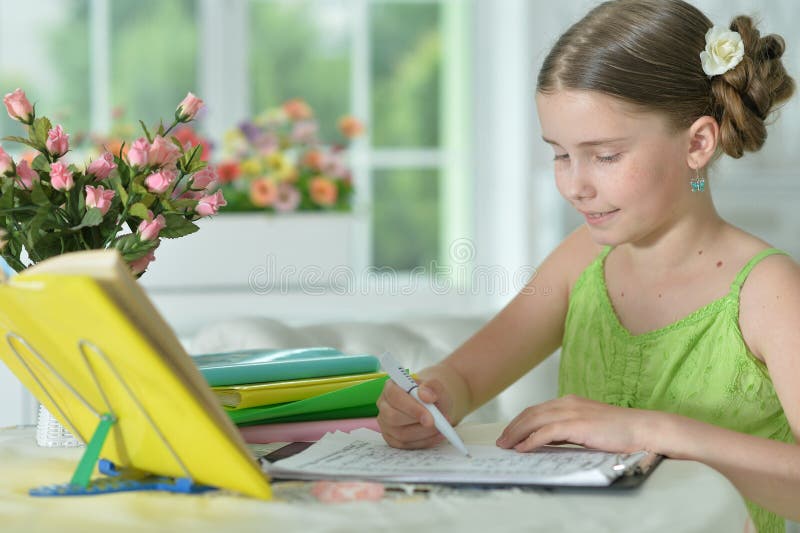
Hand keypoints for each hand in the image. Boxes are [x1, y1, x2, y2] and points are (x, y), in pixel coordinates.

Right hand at [376, 378, 451, 449]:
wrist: (433, 405)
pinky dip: (424, 442)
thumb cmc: (431, 395)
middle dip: (417, 422)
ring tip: (439, 427)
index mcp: (391, 387)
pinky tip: (436, 435)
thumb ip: (433, 386)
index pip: (394, 396)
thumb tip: (425, 395)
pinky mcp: (392, 438)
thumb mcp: (437, 387)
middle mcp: (384, 405)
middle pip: (392, 417)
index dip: (411, 408)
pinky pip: (405, 445)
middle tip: (436, 423)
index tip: (430, 416)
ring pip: (400, 434)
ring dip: (423, 433)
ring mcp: (386, 423)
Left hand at [495, 394, 656, 453]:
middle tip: (502, 441)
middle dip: (513, 427)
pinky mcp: (577, 425)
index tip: (510, 433)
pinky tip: (523, 449)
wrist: (642, 429)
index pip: (537, 410)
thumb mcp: (588, 427)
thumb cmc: (619, 431)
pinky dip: (531, 440)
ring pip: (534, 421)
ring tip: (506, 446)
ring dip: (517, 434)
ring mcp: (572, 412)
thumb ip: (568, 430)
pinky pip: (546, 433)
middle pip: (531, 413)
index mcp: (570, 402)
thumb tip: (546, 440)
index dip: (520, 422)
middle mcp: (568, 403)